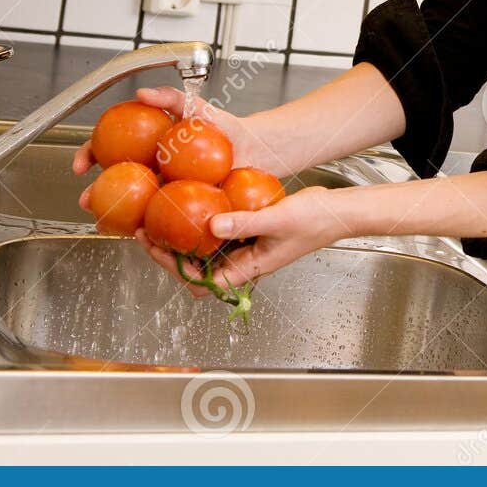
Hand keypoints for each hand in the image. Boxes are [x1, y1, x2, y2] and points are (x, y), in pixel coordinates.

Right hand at [73, 85, 283, 207]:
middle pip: (115, 181)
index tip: (82, 164)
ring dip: (115, 216)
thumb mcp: (199, 109)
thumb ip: (171, 98)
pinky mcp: (184, 208)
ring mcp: (166, 189)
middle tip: (88, 200)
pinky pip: (162, 218)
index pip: (109, 148)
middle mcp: (153, 169)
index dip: (89, 155)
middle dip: (95, 193)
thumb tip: (142, 93)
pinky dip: (150, 226)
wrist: (256, 150)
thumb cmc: (227, 129)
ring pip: (134, 204)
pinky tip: (143, 231)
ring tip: (108, 222)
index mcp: (148, 145)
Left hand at [135, 186, 350, 292]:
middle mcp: (244, 260)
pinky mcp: (250, 229)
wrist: (339, 211)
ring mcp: (247, 246)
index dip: (177, 270)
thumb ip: (244, 222)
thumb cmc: (316, 222)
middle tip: (147, 230)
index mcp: (250, 268)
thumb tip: (210, 224)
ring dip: (183, 237)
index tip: (159, 248)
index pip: (204, 283)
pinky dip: (203, 221)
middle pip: (198, 267)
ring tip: (161, 217)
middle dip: (170, 252)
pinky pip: (220, 230)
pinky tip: (194, 203)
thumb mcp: (278, 219)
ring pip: (206, 249)